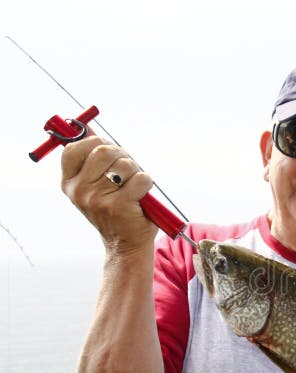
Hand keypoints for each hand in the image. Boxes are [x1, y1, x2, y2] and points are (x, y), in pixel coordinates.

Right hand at [61, 128, 156, 255]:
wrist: (126, 244)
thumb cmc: (115, 209)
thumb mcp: (96, 184)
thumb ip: (91, 157)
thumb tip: (86, 126)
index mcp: (69, 183)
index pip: (74, 148)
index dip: (95, 143)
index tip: (108, 153)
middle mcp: (79, 190)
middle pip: (104, 150)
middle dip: (122, 155)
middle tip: (127, 170)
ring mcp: (97, 199)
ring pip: (125, 164)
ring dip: (136, 171)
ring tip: (133, 188)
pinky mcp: (118, 205)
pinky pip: (140, 178)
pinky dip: (147, 183)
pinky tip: (142, 196)